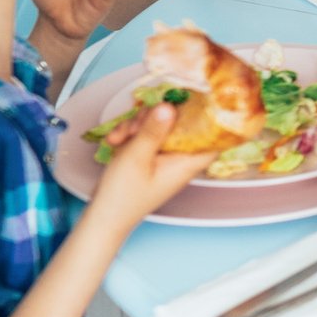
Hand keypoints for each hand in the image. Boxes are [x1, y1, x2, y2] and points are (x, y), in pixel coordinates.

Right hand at [85, 103, 213, 225]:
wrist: (102, 217)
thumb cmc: (122, 195)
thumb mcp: (136, 157)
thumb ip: (153, 130)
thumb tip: (169, 105)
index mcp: (186, 162)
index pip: (214, 138)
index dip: (211, 117)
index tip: (198, 99)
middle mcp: (178, 159)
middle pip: (179, 124)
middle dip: (154, 118)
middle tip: (135, 128)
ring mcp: (162, 157)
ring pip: (157, 126)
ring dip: (136, 126)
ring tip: (120, 138)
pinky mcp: (148, 157)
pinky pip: (144, 136)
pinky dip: (129, 136)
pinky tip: (115, 142)